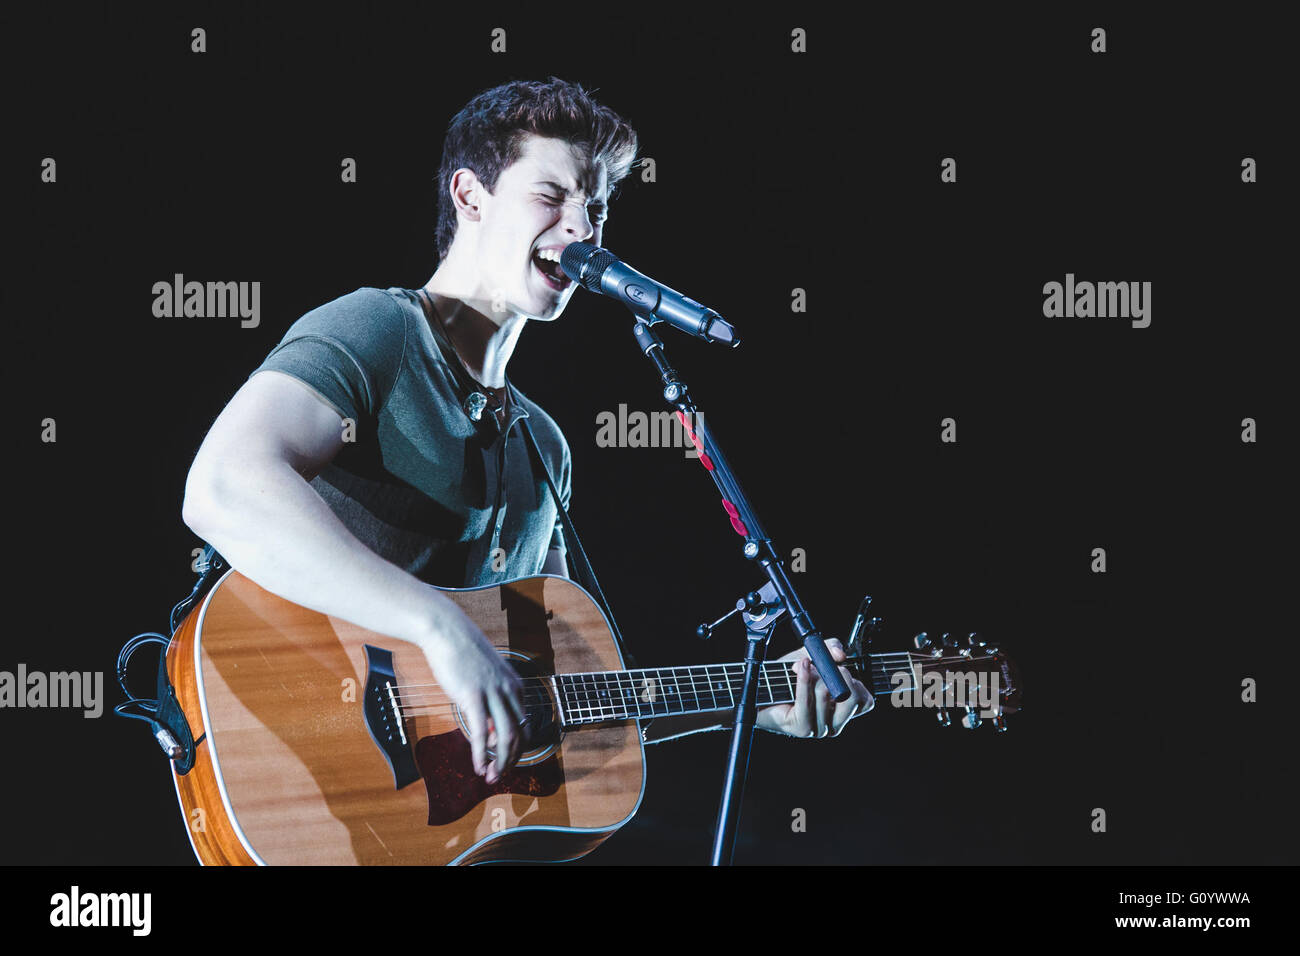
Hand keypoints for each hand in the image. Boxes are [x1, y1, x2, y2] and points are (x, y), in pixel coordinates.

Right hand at [418, 603, 524, 783]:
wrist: (447, 631)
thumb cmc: (464, 654)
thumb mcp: (487, 676)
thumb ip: (494, 700)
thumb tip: (491, 728)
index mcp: (516, 686)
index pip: (525, 725)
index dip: (517, 748)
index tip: (503, 760)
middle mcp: (510, 691)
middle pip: (520, 734)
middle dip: (511, 760)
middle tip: (499, 776)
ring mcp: (493, 693)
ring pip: (506, 737)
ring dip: (500, 762)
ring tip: (490, 776)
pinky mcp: (474, 696)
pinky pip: (482, 733)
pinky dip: (481, 754)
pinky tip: (477, 765)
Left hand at [755, 639, 872, 737]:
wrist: (762, 691)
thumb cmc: (788, 678)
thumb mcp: (813, 656)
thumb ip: (830, 649)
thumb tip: (840, 654)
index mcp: (843, 711)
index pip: (866, 701)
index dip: (856, 682)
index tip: (843, 670)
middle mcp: (835, 723)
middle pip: (852, 699)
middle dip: (839, 676)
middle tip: (826, 667)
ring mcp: (819, 728)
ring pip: (826, 696)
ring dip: (814, 677)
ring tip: (803, 669)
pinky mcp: (802, 728)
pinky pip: (807, 700)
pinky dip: (803, 680)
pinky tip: (800, 669)